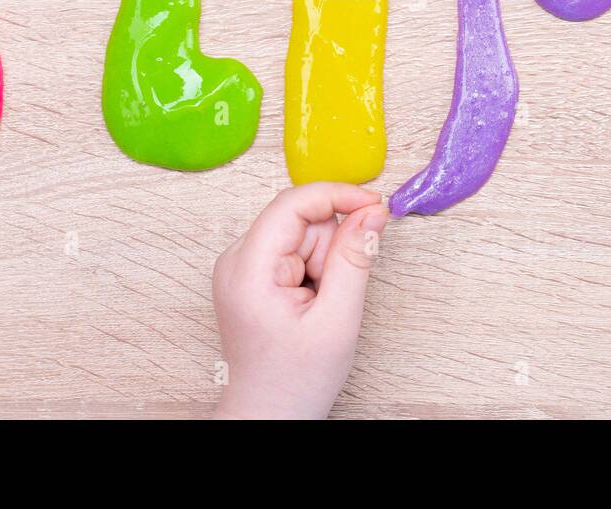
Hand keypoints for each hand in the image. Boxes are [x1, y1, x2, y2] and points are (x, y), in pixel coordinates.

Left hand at [212, 182, 388, 418]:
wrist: (268, 414)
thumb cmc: (295, 380)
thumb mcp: (337, 320)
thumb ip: (355, 259)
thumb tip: (371, 211)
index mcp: (248, 270)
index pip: (293, 203)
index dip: (338, 197)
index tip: (375, 207)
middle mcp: (235, 259)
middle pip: (300, 220)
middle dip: (329, 250)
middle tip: (330, 295)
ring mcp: (241, 266)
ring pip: (302, 235)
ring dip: (322, 264)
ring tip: (316, 307)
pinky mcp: (251, 273)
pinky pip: (294, 250)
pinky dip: (312, 272)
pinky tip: (307, 304)